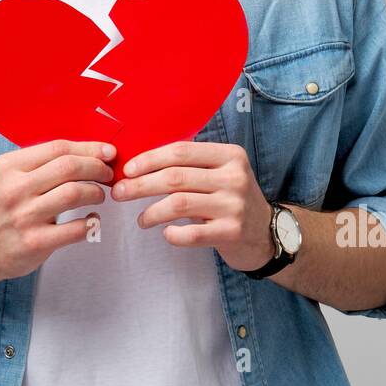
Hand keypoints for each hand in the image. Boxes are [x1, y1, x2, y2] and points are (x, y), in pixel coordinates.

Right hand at [0, 139, 116, 282]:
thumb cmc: (3, 209)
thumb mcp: (10, 177)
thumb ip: (40, 164)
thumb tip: (88, 152)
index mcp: (9, 166)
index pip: (57, 148)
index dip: (89, 148)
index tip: (107, 152)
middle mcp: (15, 189)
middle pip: (68, 167)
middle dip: (97, 167)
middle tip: (107, 173)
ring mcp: (24, 216)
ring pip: (74, 193)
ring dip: (96, 192)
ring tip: (99, 194)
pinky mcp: (34, 242)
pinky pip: (75, 229)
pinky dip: (92, 222)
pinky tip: (92, 219)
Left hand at [113, 141, 274, 273]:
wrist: (266, 233)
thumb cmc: (231, 199)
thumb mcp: (221, 172)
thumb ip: (191, 165)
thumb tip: (139, 163)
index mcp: (230, 155)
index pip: (181, 151)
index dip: (149, 159)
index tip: (127, 170)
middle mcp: (234, 177)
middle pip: (175, 177)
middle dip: (140, 185)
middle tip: (119, 193)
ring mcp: (234, 206)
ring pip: (179, 204)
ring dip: (151, 212)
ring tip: (141, 220)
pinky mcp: (232, 233)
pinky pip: (191, 234)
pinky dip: (172, 234)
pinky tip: (166, 233)